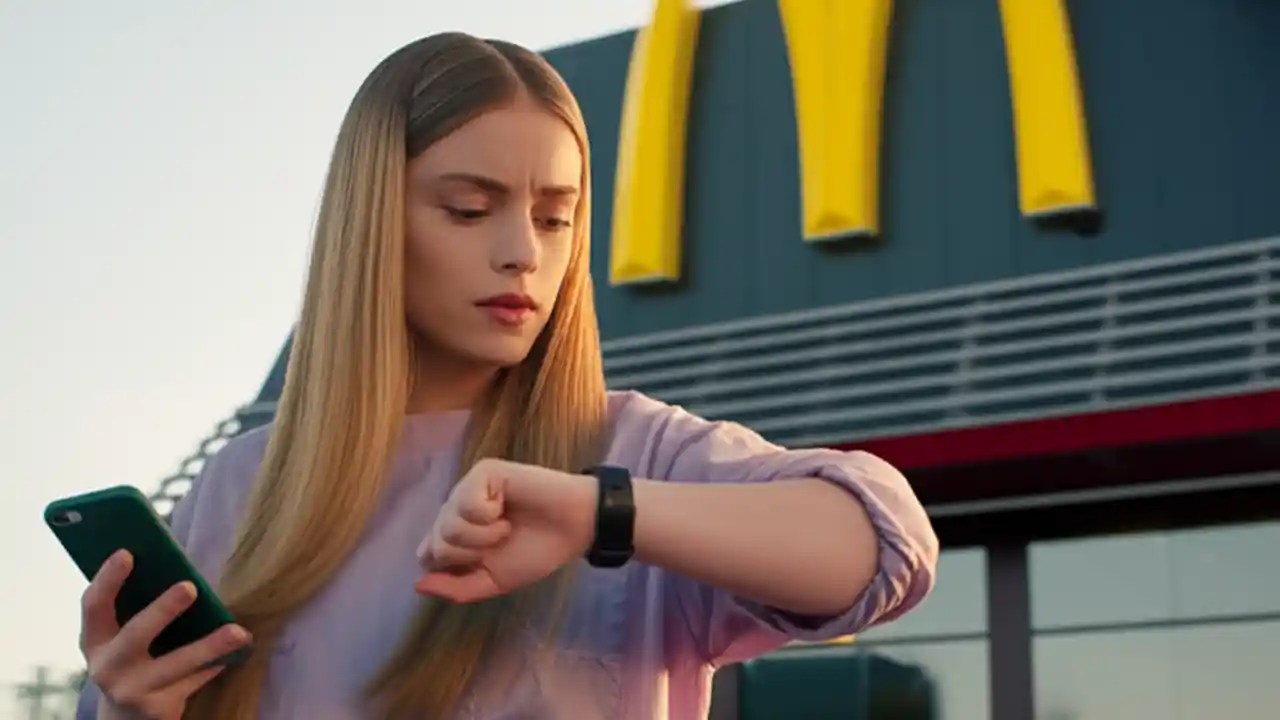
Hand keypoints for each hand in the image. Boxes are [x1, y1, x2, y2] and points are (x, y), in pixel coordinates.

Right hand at [81, 550, 252, 719]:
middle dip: (162, 610)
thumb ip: (136, 609)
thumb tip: (176, 567)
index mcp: (95, 640)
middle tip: (189, 587)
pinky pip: (195, 680)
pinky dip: (216, 663)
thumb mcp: (122, 639)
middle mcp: (107, 667)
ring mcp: (131, 690)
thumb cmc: (132, 662)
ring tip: (238, 632)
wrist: (126, 719)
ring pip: (176, 664)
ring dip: (209, 646)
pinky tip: (236, 650)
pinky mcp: (157, 708)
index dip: (108, 579)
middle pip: (135, 635)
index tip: (127, 553)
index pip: (94, 605)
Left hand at [415, 458, 596, 602]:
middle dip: (471, 554)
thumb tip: (417, 585)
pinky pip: (467, 504)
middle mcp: (455, 509)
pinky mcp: (482, 472)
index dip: (452, 566)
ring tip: (506, 526)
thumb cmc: (535, 552)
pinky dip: (489, 515)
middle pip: (435, 543)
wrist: (572, 528)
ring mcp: (467, 489)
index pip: (426, 555)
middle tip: (499, 543)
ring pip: (448, 525)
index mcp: (457, 535)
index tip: (482, 563)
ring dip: (483, 536)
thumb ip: (456, 588)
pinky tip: (506, 507)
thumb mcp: (494, 581)